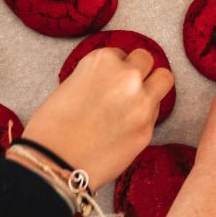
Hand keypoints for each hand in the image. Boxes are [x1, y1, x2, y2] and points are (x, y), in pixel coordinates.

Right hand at [20, 47, 173, 189]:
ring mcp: (142, 103)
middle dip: (138, 70)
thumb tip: (111, 86)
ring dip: (153, 86)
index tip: (108, 80)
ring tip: (138, 101)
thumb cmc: (51, 128)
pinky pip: (155, 114)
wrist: (54, 163)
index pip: (120, 54)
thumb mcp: (70, 86)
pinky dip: (144, 118)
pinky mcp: (148, 130)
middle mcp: (126, 76)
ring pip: (164, 79)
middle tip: (126, 87)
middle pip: (146, 59)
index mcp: (102, 61)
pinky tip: (126, 128)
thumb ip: (97, 79)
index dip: (114, 68)